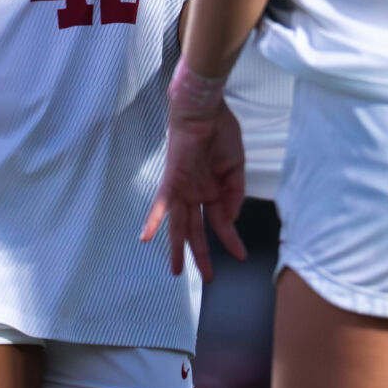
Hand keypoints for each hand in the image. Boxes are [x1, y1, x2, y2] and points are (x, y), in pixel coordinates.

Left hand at [141, 107, 246, 280]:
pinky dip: (154, 220)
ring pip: (179, 224)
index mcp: (213, 190)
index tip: (240, 256)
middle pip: (196, 229)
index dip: (230, 240)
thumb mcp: (235, 168)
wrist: (206, 110)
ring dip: (177, 247)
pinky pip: (161, 204)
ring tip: (178, 271)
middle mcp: (196, 193)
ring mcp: (183, 189)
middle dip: (201, 253)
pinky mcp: (173, 181)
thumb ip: (233, 196)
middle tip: (208, 276)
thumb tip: (228, 222)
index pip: (220, 223)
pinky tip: (146, 239)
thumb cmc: (221, 133)